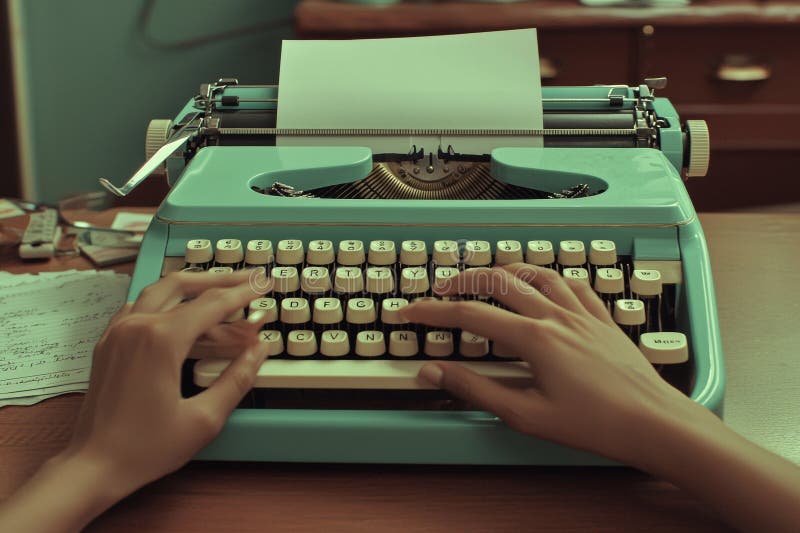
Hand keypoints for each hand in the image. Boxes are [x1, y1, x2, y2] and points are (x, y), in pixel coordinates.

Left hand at [66, 268, 272, 496]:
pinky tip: (184, 310)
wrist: (93, 466)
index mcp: (161, 340)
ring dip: (195, 286)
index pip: (213, 303)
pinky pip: (142, 305)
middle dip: (222, 279)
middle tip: (250, 279)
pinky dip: (169, 300)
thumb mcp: (204, 419)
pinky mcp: (110, 342)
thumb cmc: (145, 448)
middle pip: (186, 285)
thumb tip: (260, 350)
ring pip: (162, 290)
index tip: (266, 284)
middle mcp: (137, 326)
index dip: (245, 292)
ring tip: (223, 290)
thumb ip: (237, 378)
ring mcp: (119, 331)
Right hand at [402, 264, 701, 465]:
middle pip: (499, 282)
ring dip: (505, 270)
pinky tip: (545, 282)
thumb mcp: (525, 414)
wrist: (652, 422)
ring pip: (536, 273)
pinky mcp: (602, 319)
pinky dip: (549, 276)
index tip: (410, 310)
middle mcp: (555, 316)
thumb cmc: (595, 423)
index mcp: (533, 338)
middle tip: (441, 288)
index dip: (432, 311)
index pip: (469, 314)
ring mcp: (581, 314)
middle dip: (464, 280)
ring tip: (487, 276)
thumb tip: (435, 373)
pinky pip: (572, 284)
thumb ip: (475, 389)